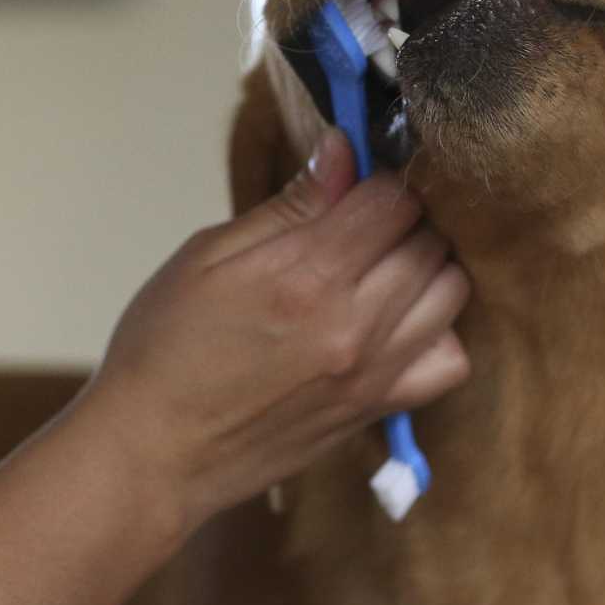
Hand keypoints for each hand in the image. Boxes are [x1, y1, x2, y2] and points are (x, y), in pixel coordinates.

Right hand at [85, 130, 470, 535]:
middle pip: (429, 241)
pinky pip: (450, 362)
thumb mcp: (206, 256)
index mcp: (305, 276)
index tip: (352, 187)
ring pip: (452, 292)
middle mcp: (353, 325)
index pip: (393, 200)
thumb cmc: (164, 348)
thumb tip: (343, 152)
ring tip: (382, 268)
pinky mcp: (376, 410)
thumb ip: (289, 205)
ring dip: (427, 267)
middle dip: (402, 219)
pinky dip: (439, 332)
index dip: (376, 180)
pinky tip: (399, 323)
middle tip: (361, 225)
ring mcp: (372, 373)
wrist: (153, 452)